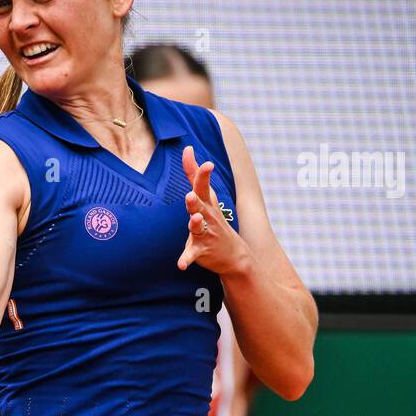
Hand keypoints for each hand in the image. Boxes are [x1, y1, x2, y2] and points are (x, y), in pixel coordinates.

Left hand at [177, 145, 248, 274]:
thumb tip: (187, 149)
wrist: (234, 255)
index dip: (200, 174)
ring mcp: (205, 233)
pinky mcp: (201, 250)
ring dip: (195, 223)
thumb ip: (194, 175)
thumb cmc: (214, 221)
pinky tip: (180, 265)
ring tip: (193, 220)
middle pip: (200, 205)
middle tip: (190, 194)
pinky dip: (186, 259)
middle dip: (196, 200)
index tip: (202, 160)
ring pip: (198, 227)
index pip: (202, 186)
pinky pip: (192, 254)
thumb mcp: (206, 198)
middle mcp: (207, 216)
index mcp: (207, 203)